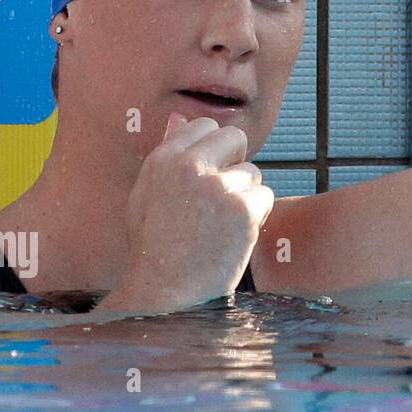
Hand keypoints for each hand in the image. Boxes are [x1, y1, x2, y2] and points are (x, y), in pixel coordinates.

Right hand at [100, 112, 273, 312]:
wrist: (169, 294)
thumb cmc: (156, 247)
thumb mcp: (146, 195)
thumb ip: (166, 154)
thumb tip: (179, 116)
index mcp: (163, 160)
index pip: (203, 125)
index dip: (212, 150)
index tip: (208, 174)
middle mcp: (190, 167)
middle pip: (236, 137)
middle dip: (235, 162)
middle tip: (220, 198)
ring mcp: (219, 186)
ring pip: (253, 172)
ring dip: (245, 196)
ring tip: (219, 227)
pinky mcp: (244, 208)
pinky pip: (266, 196)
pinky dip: (257, 216)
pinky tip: (234, 237)